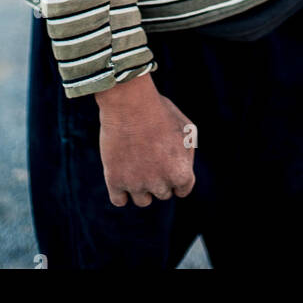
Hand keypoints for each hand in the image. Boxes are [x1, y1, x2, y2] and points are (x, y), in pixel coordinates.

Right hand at [94, 73, 196, 206]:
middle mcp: (160, 184)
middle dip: (158, 177)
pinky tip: (120, 175)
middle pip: (162, 193)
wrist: (130, 102)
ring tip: (135, 162)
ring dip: (140, 186)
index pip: (182, 189)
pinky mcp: (115, 181)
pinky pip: (119, 200)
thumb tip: (182, 169)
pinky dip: (120, 191)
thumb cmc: (160, 110)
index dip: (175, 174)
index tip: (166, 160)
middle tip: (150, 154)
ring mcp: (137, 184)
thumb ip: (187, 155)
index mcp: (181, 173)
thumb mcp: (186, 128)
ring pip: (142, 200)